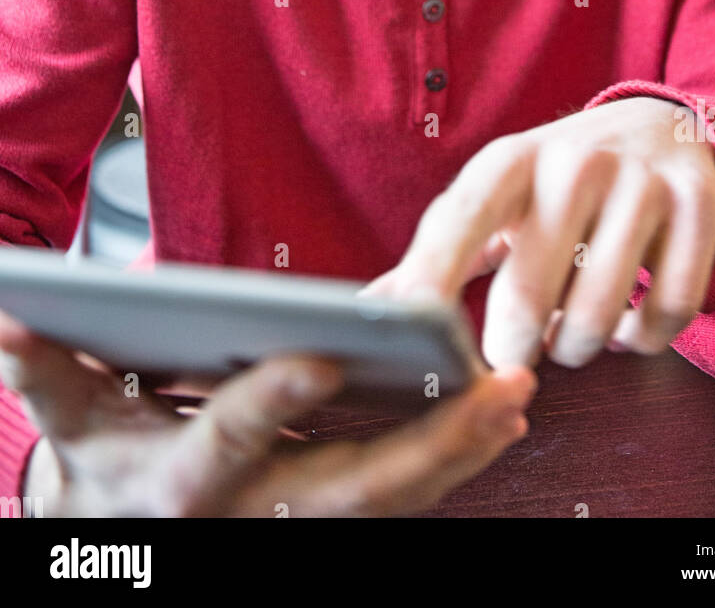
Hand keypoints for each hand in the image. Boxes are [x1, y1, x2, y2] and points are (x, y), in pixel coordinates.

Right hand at [0, 315, 535, 517]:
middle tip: (496, 393)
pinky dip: (449, 466)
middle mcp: (248, 516)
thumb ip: (46, 371)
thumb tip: (8, 321)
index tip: (323, 358)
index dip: (269, 402)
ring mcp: (292, 529)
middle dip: (426, 446)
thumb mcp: (69, 419)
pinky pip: (396, 505)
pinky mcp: (323, 526)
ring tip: (516, 400)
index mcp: (181, 481)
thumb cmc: (100, 463)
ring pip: (388, 505)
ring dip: (459, 455)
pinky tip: (496, 424)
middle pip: (344, 489)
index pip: (227, 439)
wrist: (121, 542)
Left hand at [363, 96, 714, 369]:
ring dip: (579, 347)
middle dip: (514, 350)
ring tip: (572, 329)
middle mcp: (575, 162)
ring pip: (597, 320)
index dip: (431, 278)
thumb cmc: (558, 178)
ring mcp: (642, 182)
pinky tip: (629, 319)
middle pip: (527, 297)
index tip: (412, 336)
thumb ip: (437, 254)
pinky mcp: (701, 206)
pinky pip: (667, 315)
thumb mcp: (497, 196)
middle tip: (517, 353)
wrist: (660, 123)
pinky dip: (643, 339)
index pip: (460, 219)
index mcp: (510, 159)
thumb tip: (373, 311)